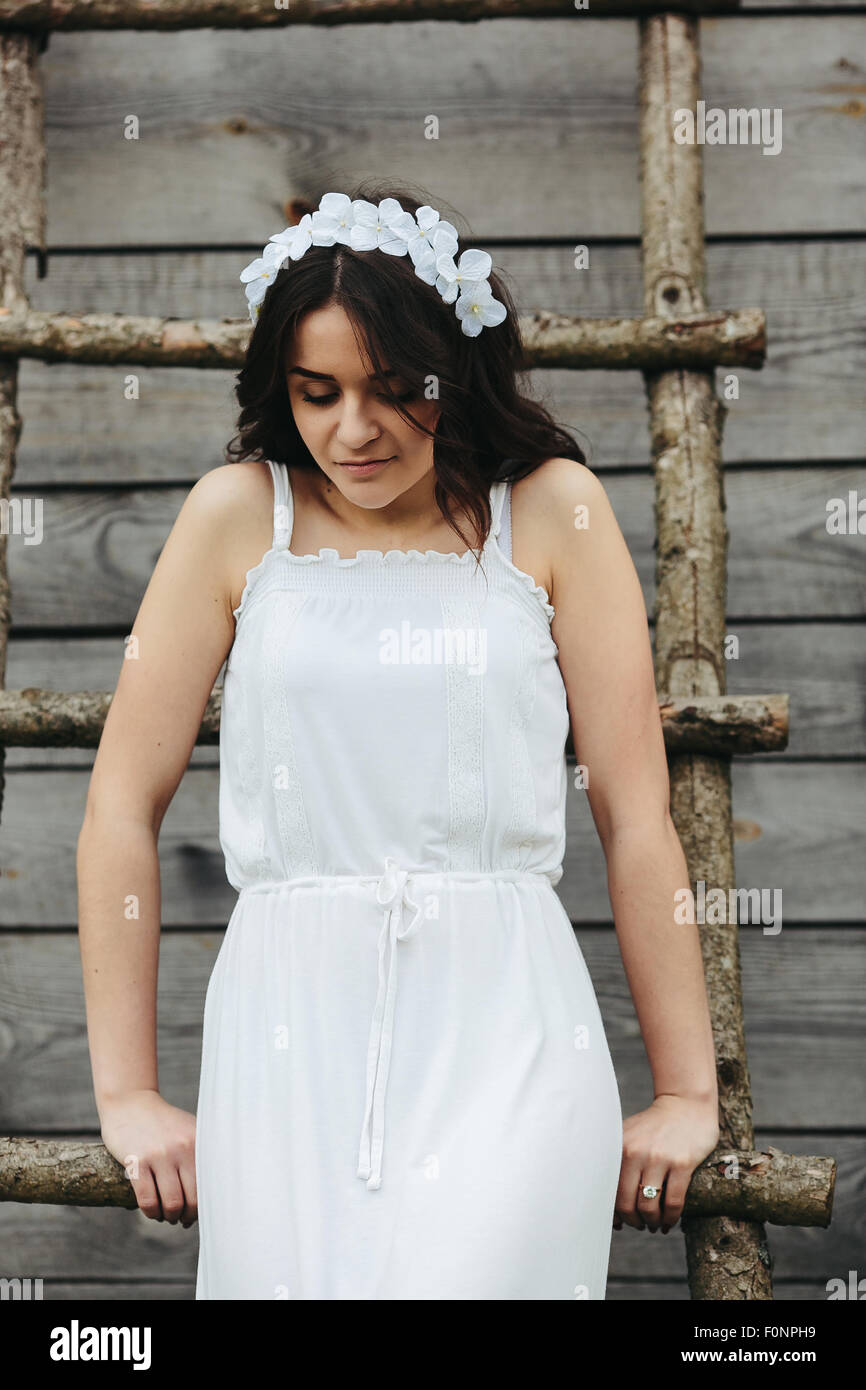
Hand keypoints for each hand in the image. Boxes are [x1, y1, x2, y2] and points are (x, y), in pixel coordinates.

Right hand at [99, 1088, 197, 1227]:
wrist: (131, 1103)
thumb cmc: (162, 1124)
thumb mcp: (189, 1130)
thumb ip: (201, 1155)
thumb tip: (212, 1194)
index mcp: (199, 1142)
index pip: (210, 1185)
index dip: (203, 1206)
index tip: (195, 1213)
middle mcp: (183, 1147)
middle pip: (192, 1199)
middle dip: (186, 1216)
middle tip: (180, 1218)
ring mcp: (159, 1154)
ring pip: (171, 1203)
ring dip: (168, 1217)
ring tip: (165, 1215)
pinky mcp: (137, 1161)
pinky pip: (147, 1200)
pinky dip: (151, 1212)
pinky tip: (151, 1210)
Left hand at [613, 1093, 719, 1233]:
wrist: (685, 1104)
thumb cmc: (655, 1127)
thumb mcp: (630, 1137)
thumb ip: (619, 1166)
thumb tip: (613, 1211)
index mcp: (619, 1147)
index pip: (608, 1190)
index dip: (613, 1213)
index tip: (620, 1222)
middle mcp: (635, 1152)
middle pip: (626, 1202)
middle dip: (632, 1221)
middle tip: (639, 1225)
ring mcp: (660, 1158)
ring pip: (649, 1206)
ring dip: (651, 1222)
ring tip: (654, 1225)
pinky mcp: (683, 1163)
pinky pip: (674, 1202)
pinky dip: (670, 1218)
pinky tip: (669, 1222)